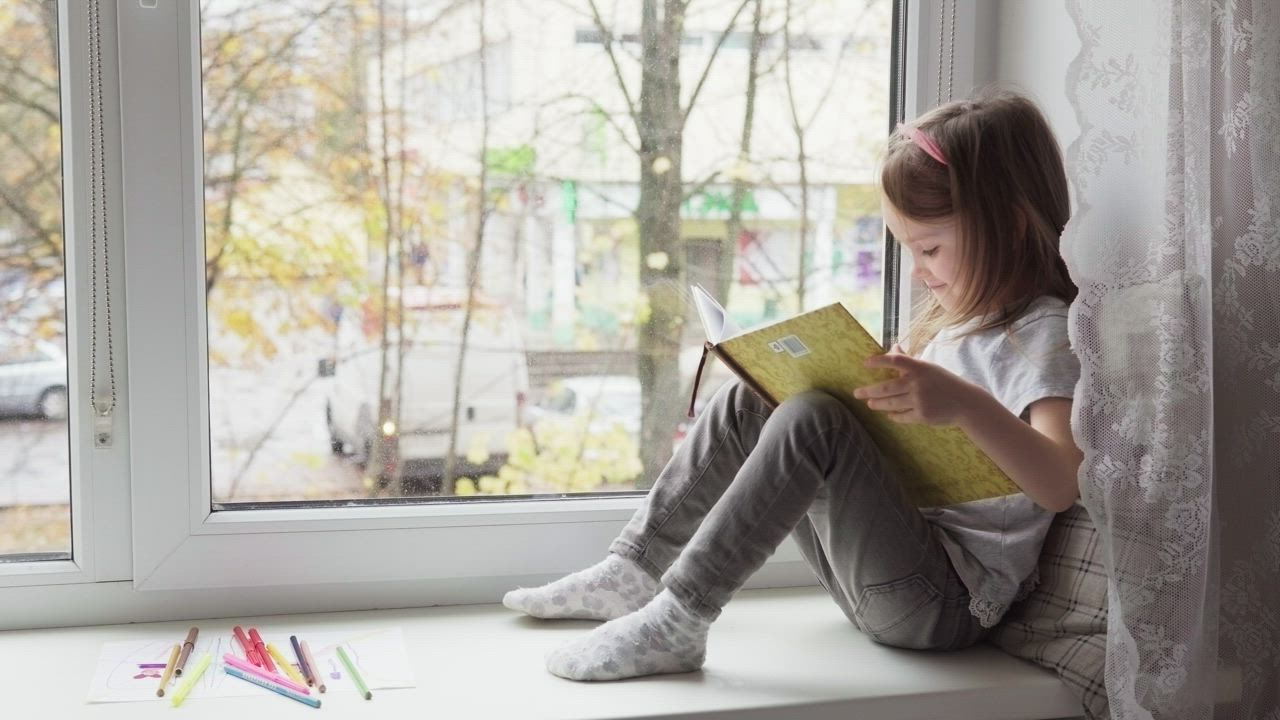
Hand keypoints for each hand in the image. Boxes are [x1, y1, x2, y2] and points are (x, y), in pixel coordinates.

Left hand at [853, 350, 982, 425]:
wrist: (966, 403)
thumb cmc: (945, 382)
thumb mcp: (929, 368)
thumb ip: (909, 360)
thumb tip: (893, 347)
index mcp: (920, 368)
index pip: (895, 360)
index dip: (879, 361)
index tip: (865, 363)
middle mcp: (918, 383)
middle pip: (886, 388)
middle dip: (868, 391)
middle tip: (856, 393)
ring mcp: (920, 400)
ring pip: (891, 404)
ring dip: (877, 404)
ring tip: (870, 403)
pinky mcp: (922, 416)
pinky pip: (901, 416)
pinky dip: (893, 415)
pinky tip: (888, 414)